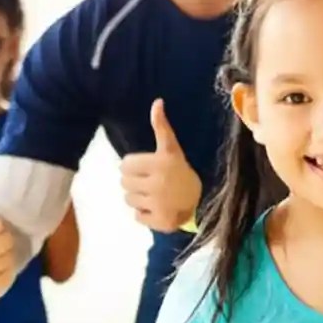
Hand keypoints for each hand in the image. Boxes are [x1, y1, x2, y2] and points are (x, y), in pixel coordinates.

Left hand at [119, 99, 201, 232]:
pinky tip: (157, 208)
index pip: (124, 165)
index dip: (134, 166)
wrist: (198, 201)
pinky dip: (144, 214)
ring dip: (138, 198)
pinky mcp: (159, 221)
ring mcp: (159, 204)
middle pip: (124, 182)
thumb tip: (157, 101)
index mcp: (159, 163)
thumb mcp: (171, 148)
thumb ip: (161, 127)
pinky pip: (136, 216)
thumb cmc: (179, 170)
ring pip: (128, 199)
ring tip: (154, 195)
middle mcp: (158, 184)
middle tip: (151, 182)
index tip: (148, 168)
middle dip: (134, 182)